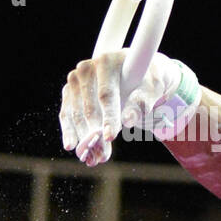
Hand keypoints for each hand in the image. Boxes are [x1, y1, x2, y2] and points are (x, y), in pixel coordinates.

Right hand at [58, 50, 184, 166]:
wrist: (137, 68)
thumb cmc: (148, 77)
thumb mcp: (154, 86)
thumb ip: (143, 101)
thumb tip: (129, 121)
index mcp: (107, 62)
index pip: (106, 94)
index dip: (108, 117)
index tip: (110, 137)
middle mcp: (86, 68)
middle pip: (89, 107)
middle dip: (95, 134)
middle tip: (103, 156)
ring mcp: (75, 79)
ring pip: (75, 113)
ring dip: (83, 137)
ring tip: (94, 157)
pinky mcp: (69, 90)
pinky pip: (67, 113)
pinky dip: (71, 131)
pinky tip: (73, 146)